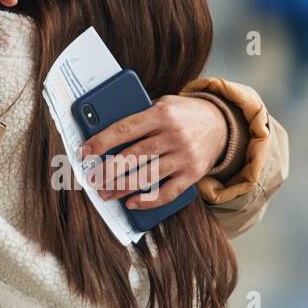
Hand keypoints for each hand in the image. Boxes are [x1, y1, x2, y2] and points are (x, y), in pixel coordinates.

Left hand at [79, 94, 226, 210]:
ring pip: (147, 176)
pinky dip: (148, 200)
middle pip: (133, 157)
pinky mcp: (192, 174)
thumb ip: (141, 116)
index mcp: (162, 114)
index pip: (125, 129)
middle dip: (108, 170)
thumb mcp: (164, 104)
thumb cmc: (183, 114)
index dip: (102, 142)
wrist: (221, 123)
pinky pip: (167, 192)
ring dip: (122, 187)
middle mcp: (174, 135)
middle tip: (92, 179)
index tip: (85, 152)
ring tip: (106, 193)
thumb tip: (105, 133)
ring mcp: (185, 156)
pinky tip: (132, 202)